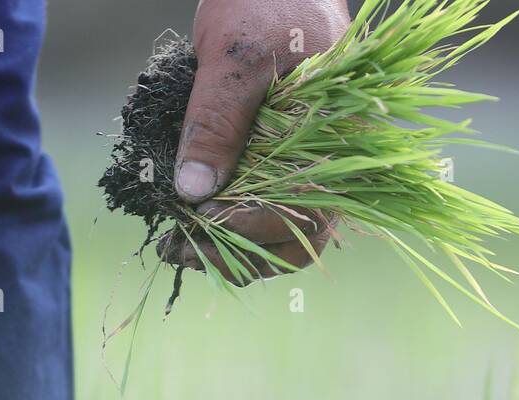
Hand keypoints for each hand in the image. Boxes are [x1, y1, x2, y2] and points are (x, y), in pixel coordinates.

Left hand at [166, 0, 349, 281]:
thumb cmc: (266, 2)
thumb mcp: (234, 56)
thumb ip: (216, 120)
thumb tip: (195, 191)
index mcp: (341, 137)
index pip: (308, 211)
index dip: (252, 226)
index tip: (201, 219)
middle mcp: (334, 163)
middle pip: (297, 238)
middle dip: (237, 255)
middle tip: (178, 250)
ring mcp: (312, 168)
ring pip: (283, 236)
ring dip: (232, 252)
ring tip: (177, 246)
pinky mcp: (285, 165)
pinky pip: (267, 213)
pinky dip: (232, 229)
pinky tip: (192, 228)